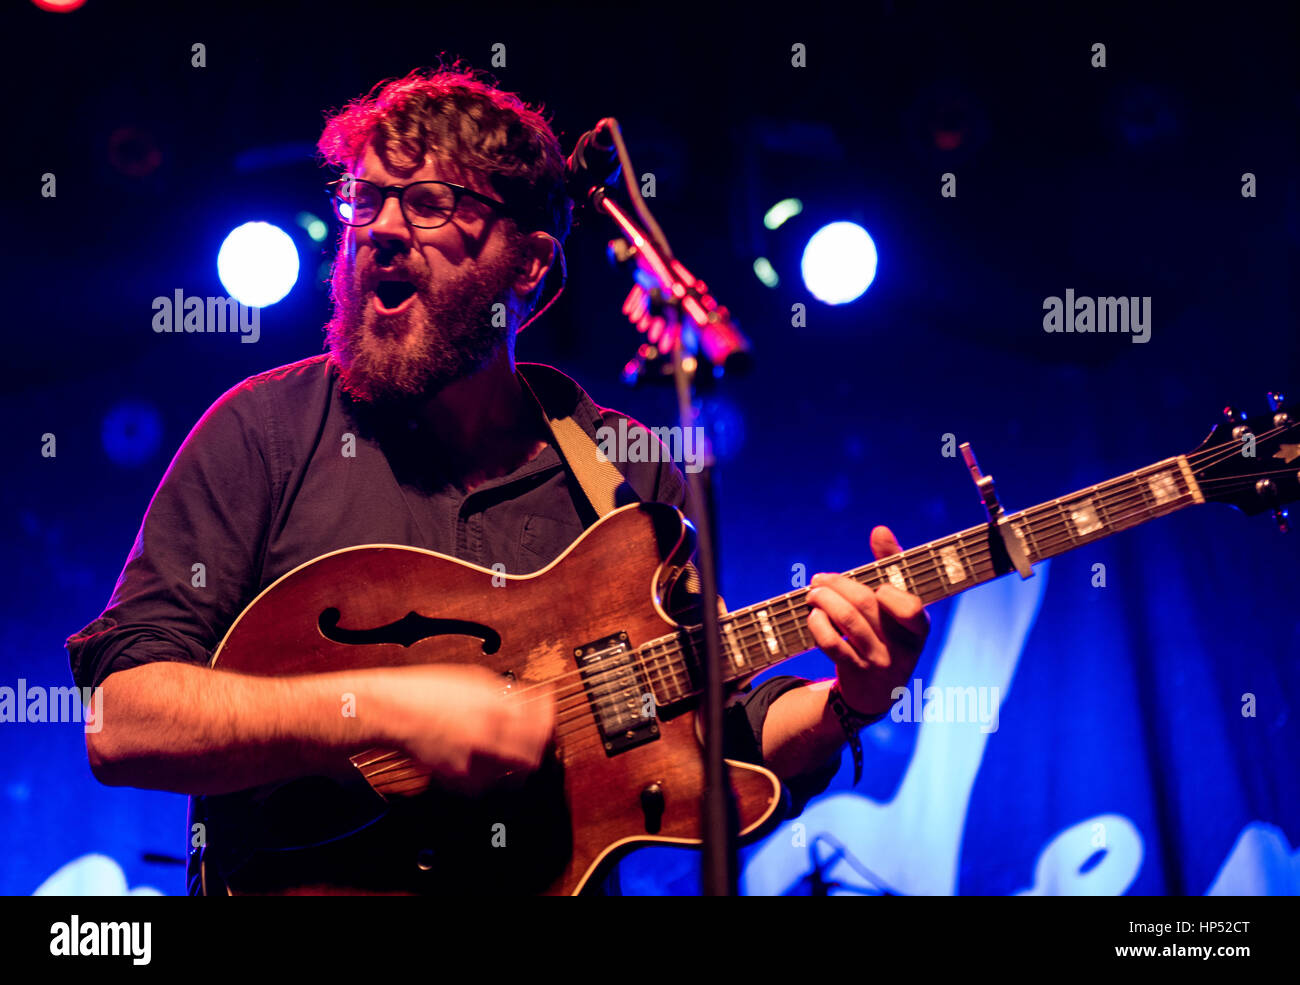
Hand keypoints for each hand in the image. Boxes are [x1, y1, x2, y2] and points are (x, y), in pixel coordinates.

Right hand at [377, 665, 554, 795]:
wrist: (390, 711)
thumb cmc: (426, 689)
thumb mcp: (472, 679)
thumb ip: (504, 693)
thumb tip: (527, 698)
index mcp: (494, 708)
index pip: (541, 723)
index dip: (550, 717)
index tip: (548, 709)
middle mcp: (487, 736)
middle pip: (533, 755)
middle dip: (538, 746)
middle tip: (537, 736)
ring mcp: (472, 760)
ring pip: (512, 772)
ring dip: (516, 760)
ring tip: (510, 745)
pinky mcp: (456, 778)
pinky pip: (485, 780)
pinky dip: (491, 772)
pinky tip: (485, 756)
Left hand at [806, 525, 928, 714]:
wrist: (875, 693)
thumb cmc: (886, 636)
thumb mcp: (895, 607)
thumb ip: (890, 566)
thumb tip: (880, 530)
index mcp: (918, 627)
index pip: (911, 606)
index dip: (890, 592)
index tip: (876, 585)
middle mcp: (903, 647)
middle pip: (868, 604)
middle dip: (839, 585)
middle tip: (820, 579)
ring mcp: (879, 662)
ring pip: (848, 621)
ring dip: (824, 599)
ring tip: (812, 592)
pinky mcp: (855, 672)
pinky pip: (833, 644)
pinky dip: (818, 625)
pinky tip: (813, 616)